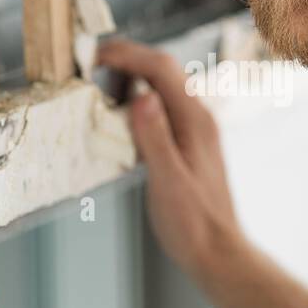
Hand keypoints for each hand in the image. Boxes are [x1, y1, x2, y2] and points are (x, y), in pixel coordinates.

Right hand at [96, 37, 245, 283]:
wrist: (218, 252)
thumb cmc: (194, 224)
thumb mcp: (168, 182)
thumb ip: (155, 138)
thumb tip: (142, 96)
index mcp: (195, 121)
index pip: (160, 68)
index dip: (126, 55)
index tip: (93, 56)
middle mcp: (198, 118)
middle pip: (162, 70)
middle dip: (126, 59)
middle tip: (89, 64)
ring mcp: (194, 129)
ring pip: (161, 87)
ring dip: (131, 78)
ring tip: (99, 86)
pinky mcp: (187, 142)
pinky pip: (162, 108)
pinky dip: (137, 101)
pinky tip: (120, 117)